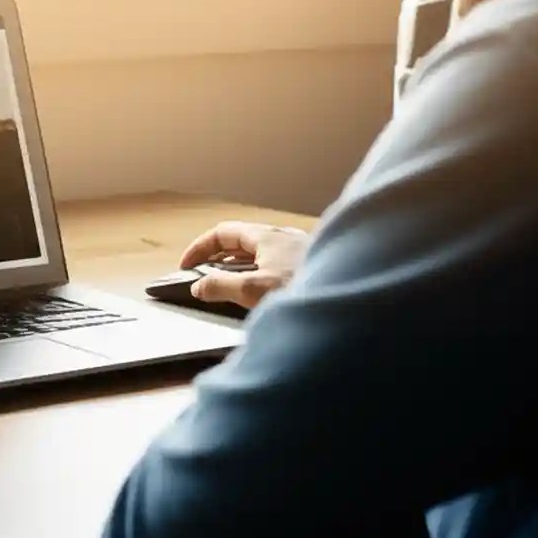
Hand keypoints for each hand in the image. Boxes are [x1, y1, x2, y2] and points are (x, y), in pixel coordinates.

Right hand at [178, 221, 310, 308]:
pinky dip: (259, 274)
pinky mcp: (313, 267)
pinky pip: (277, 265)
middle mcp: (285, 237)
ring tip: (229, 288)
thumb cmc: (302, 290)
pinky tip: (263, 295)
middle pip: (242, 241)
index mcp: (267, 236)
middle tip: (204, 278)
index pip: (223, 232)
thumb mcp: (253, 290)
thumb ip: (220, 286)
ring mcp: (301, 251)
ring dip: (239, 267)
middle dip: (218, 258)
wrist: (353, 305)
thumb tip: (197, 286)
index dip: (199, 248)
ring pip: (261, 253)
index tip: (185, 268)